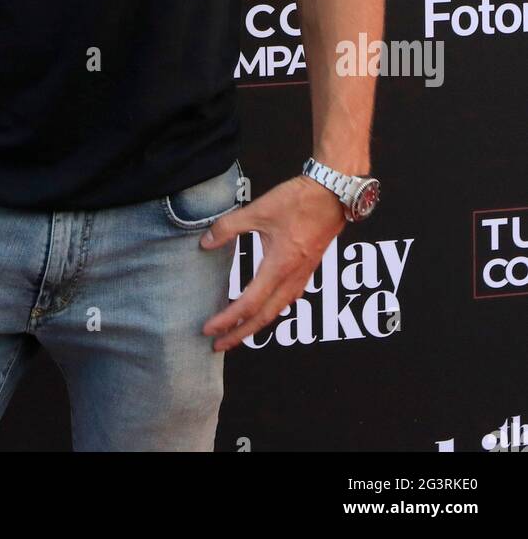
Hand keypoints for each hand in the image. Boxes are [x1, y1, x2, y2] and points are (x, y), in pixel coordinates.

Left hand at [199, 175, 346, 350]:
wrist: (333, 193)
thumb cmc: (298, 200)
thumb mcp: (258, 210)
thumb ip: (229, 227)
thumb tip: (206, 242)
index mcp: (279, 266)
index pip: (249, 303)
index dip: (227, 319)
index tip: (209, 329)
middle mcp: (293, 277)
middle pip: (264, 317)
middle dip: (240, 334)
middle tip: (219, 345)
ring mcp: (303, 274)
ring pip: (278, 310)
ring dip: (256, 325)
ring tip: (238, 332)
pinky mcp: (308, 268)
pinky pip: (288, 298)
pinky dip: (272, 310)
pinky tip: (266, 307)